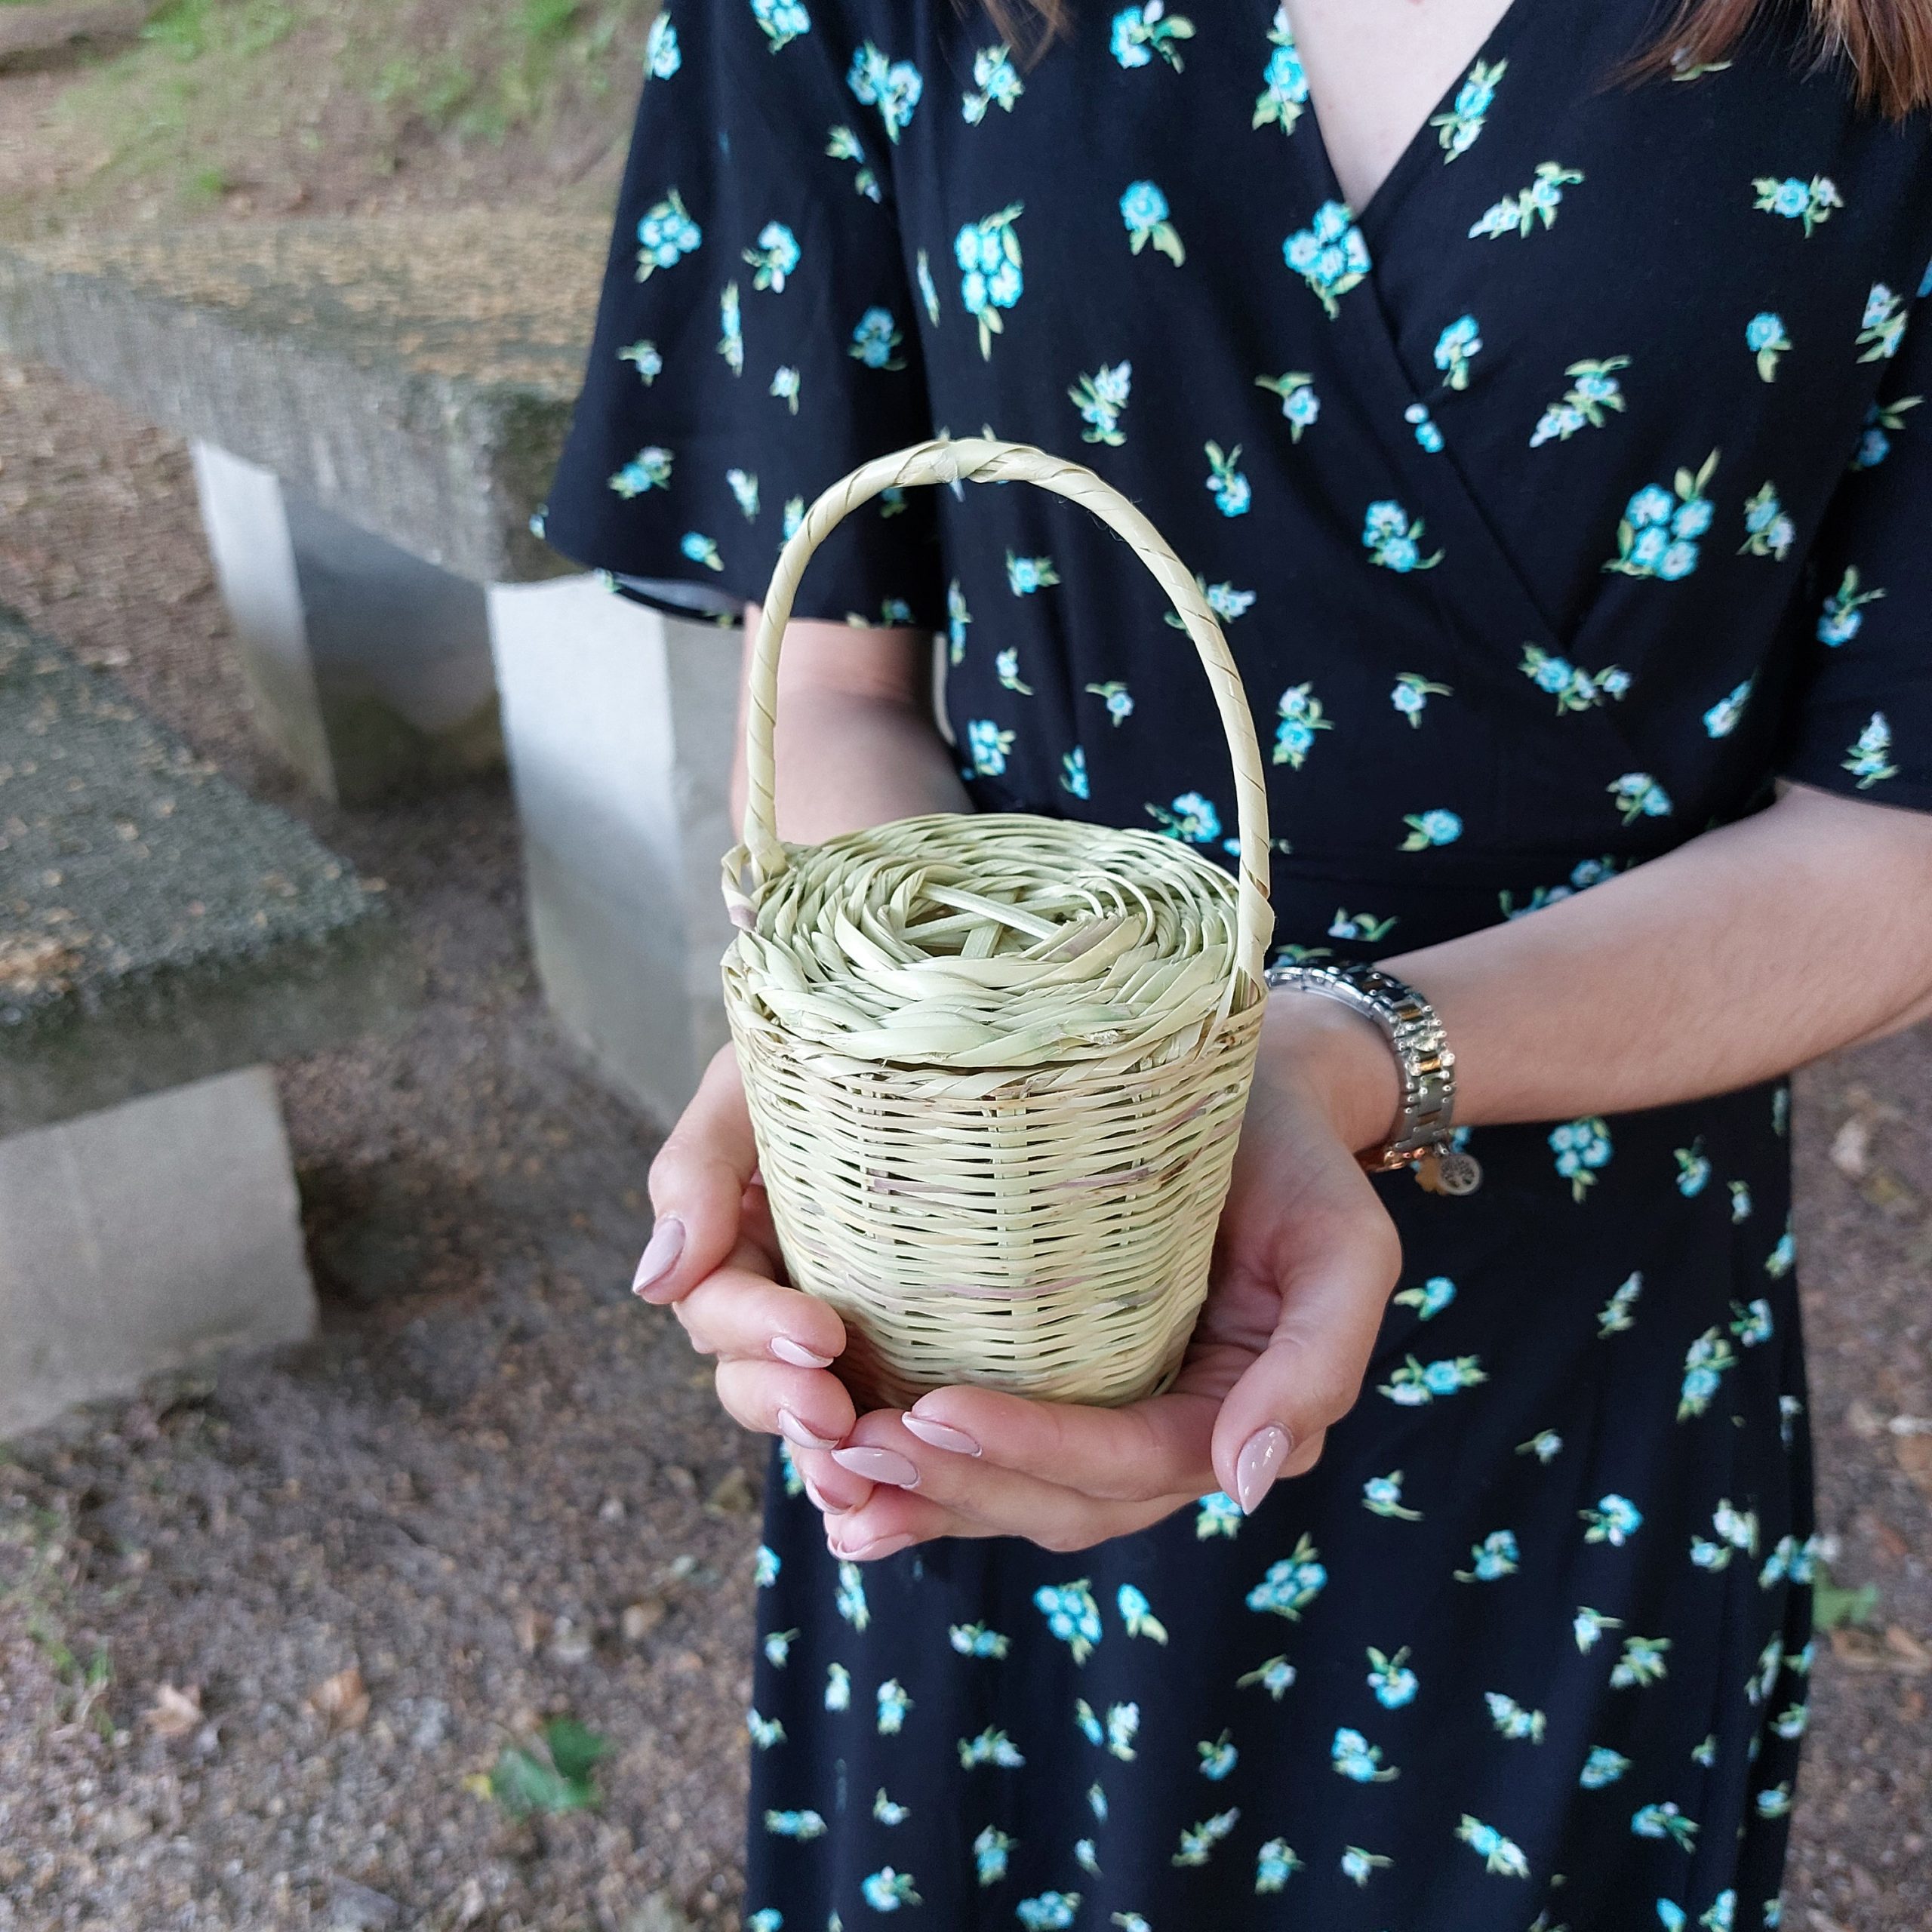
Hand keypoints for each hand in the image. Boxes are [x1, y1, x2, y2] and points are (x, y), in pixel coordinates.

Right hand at [636, 1048, 888, 1520]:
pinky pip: (870, 1424)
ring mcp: (828, 1333)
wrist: (929, 1039)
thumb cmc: (833, 1048)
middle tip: (838, 1417)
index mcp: (728, 1240)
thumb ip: (695, 1170)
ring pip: (802, 1416)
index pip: (716, 1305)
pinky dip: (871, 1471)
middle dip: (786, 1404)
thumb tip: (655, 1280)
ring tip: (863, 1483)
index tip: (819, 1334)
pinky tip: (890, 1512)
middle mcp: (768, 1296)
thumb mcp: (749, 1086)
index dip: (756, 1330)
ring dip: (823, 1457)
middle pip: (749, 1379)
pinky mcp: (893, 1355)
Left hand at [793, 995, 1406, 1558]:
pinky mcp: (1054, 1388)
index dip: (1034, 1447)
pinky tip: (836, 1483)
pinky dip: (916, 1480)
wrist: (1262, 1097)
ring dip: (919, 1497)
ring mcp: (1103, 1419)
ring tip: (829, 1472)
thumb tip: (1245, 1482)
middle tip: (855, 1447)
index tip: (936, 1408)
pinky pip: (985, 1455)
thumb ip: (1314, 1370)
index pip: (1128, 1462)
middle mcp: (1161, 1437)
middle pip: (1055, 1498)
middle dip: (954, 1483)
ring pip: (1009, 1493)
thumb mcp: (1344, 1251)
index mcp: (1229, 1417)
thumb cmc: (1299, 1163)